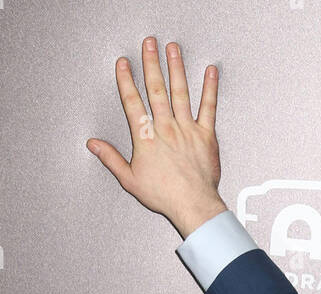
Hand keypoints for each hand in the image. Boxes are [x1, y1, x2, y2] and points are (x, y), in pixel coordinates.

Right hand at [86, 35, 225, 237]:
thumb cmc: (165, 196)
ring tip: (172, 49)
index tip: (123, 64)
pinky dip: (210, 89)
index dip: (126, 81)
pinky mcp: (206, 135)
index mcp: (146, 138)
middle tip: (148, 44)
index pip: (132, 102)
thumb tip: (94, 145)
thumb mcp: (130, 180)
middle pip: (156, 89)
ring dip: (176, 67)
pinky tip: (210, 73)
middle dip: (151, 63)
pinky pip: (208, 107)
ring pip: (180, 92)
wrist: (193, 205)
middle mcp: (166, 128)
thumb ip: (111, 158)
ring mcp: (187, 129)